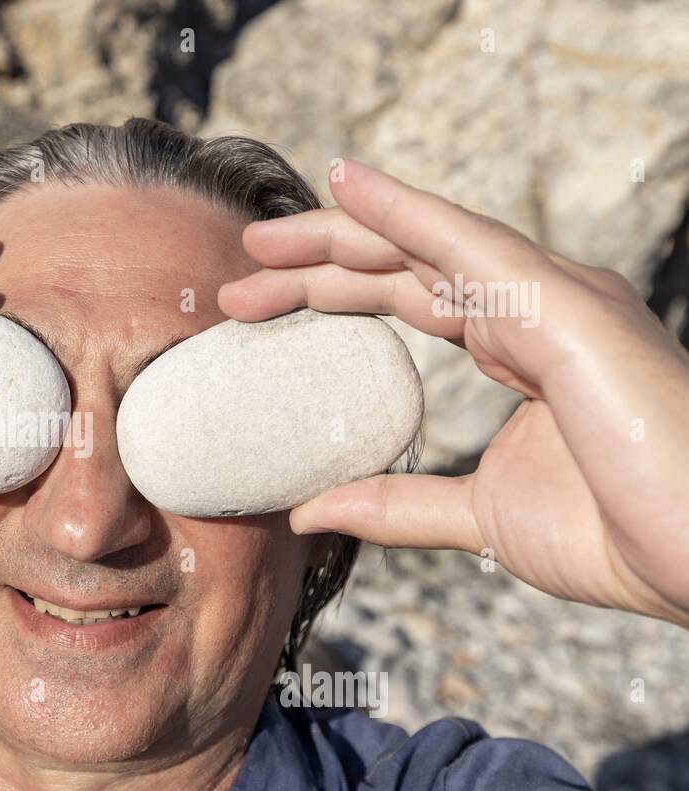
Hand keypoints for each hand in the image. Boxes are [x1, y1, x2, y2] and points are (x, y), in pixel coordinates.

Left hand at [217, 159, 688, 627]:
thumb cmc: (619, 535)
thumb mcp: (478, 517)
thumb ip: (396, 507)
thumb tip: (309, 511)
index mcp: (521, 345)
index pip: (408, 300)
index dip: (330, 296)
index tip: (254, 311)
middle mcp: (535, 308)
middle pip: (406, 265)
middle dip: (319, 264)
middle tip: (239, 277)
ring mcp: (553, 299)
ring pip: (426, 243)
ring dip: (340, 232)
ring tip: (262, 237)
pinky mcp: (563, 305)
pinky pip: (468, 244)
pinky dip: (403, 212)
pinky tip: (346, 186)